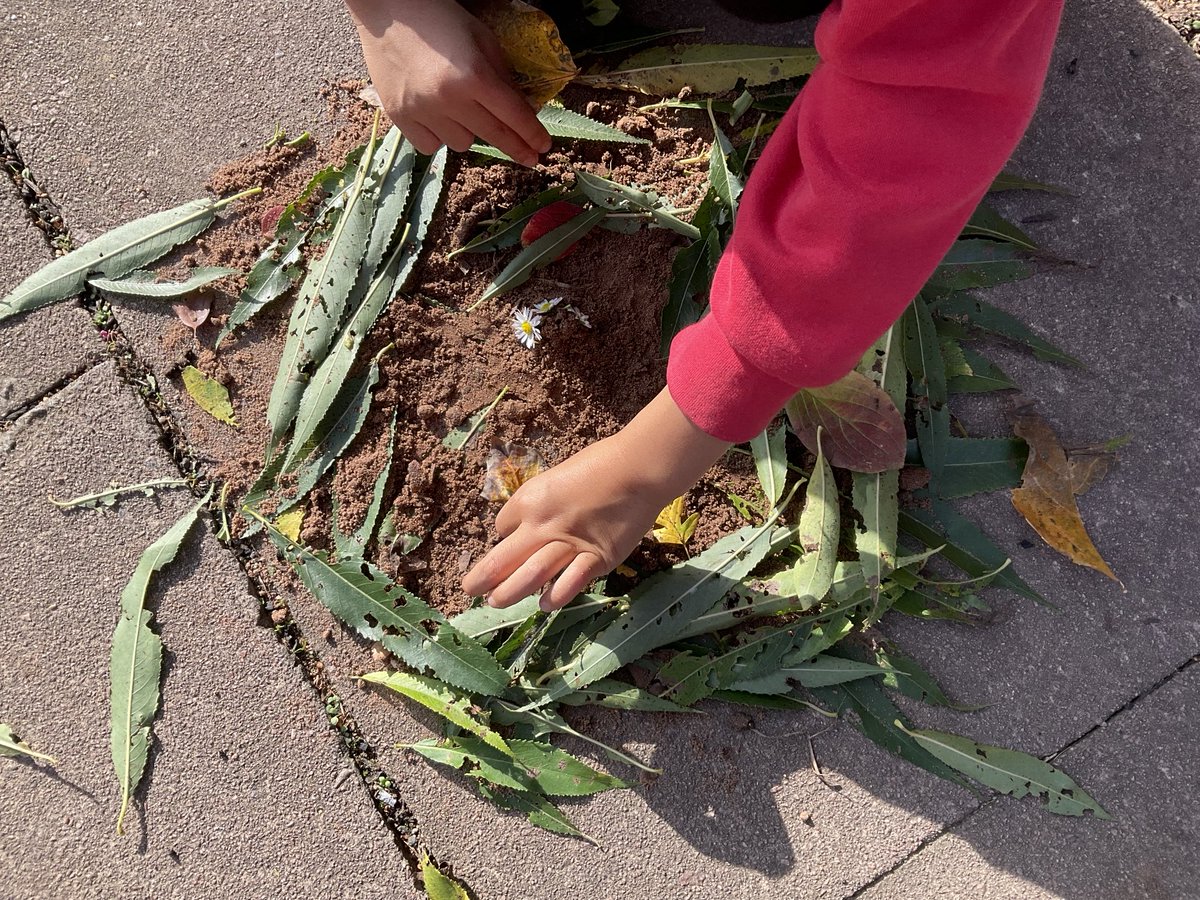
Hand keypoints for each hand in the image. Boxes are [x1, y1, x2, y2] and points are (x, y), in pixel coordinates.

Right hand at [345, 0, 551, 163]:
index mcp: (474, 76)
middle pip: (493, 136)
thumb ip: (503, 77)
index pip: (514, 116)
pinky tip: (436, 116)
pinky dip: (438, 137)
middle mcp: (449, 100)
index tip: (543, 148)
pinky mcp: (398, 118)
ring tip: (459, 109)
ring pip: (461, 144)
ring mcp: (421, 111)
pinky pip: (430, 147)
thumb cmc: (441, 18)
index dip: (532, 135)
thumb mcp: (482, 39)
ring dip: (469, 132)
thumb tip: (523, 112)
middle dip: (515, 147)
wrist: (387, 9)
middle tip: (529, 158)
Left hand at [462, 389, 730, 610]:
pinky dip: (555, 596)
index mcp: (531, 499)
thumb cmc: (600, 464)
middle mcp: (543, 525)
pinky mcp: (597, 558)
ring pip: (531, 576)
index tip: (511, 541)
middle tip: (470, 590)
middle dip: (483, 577)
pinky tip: (545, 604)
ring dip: (510, 593)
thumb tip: (528, 526)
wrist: (638, 469)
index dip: (505, 536)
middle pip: (503, 558)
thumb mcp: (557, 477)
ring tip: (496, 602)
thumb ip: (542, 504)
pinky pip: (570, 583)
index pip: (503, 526)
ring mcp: (570, 544)